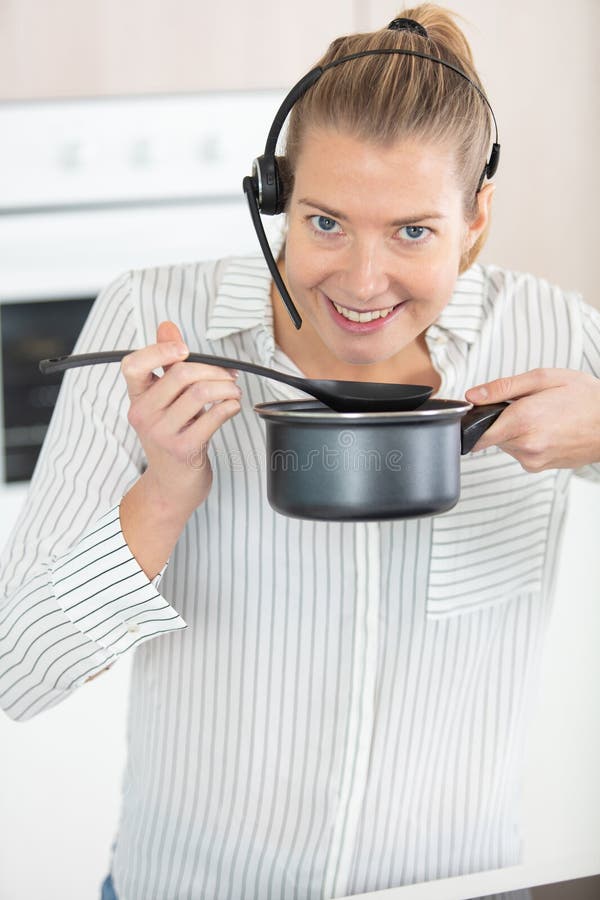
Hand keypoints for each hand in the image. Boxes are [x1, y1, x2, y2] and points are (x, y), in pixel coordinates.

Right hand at [121, 320, 240, 513]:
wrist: (171, 487)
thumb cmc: (172, 438)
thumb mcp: (164, 401)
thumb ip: (165, 364)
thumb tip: (167, 326)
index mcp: (137, 399)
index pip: (133, 365)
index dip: (159, 350)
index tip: (184, 349)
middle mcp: (144, 415)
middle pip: (182, 374)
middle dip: (214, 370)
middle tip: (228, 376)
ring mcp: (162, 434)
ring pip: (201, 393)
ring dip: (226, 388)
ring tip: (233, 392)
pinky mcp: (183, 449)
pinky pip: (214, 417)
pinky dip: (231, 407)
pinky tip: (233, 407)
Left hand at [465, 368, 599, 471]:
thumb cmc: (585, 398)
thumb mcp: (544, 379)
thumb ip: (503, 387)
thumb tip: (472, 396)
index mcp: (523, 420)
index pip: (476, 432)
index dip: (474, 420)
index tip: (480, 411)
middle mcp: (525, 445)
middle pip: (490, 435)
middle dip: (500, 420)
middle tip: (525, 406)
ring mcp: (532, 460)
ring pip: (505, 444)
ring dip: (514, 431)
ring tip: (541, 417)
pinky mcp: (538, 467)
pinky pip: (519, 452)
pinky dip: (526, 441)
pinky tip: (546, 430)